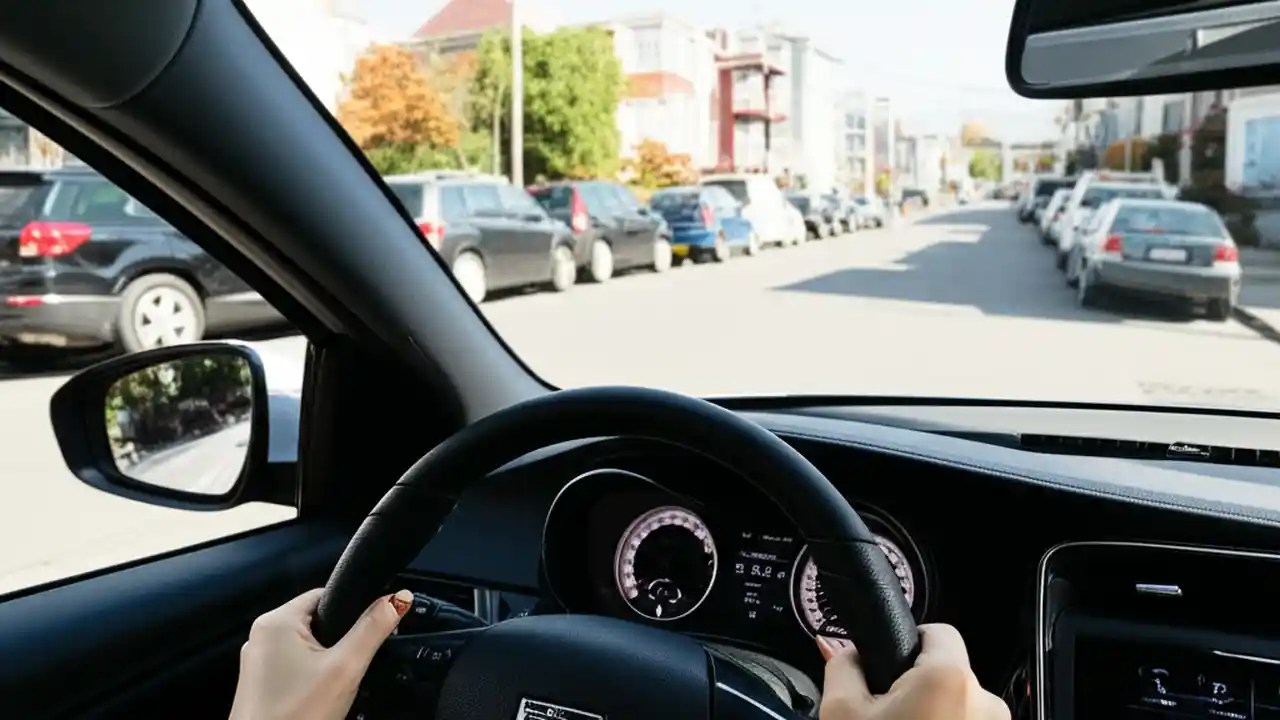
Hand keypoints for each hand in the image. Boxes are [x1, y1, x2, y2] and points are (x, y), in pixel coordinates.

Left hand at [229, 588, 411, 719]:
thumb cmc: (300, 714)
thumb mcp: (345, 668)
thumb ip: (372, 629)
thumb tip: (399, 598)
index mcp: (276, 621)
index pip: (324, 596)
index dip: (352, 610)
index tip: (370, 631)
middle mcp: (261, 636)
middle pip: (317, 622)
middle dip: (340, 641)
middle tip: (351, 666)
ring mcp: (258, 663)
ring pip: (307, 647)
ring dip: (326, 661)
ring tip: (336, 684)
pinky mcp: (260, 685)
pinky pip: (294, 667)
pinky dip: (311, 676)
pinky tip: (319, 696)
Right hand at [817, 624, 1009, 719]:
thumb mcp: (842, 713)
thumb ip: (842, 667)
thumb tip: (843, 652)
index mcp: (949, 678)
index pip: (938, 631)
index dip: (909, 644)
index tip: (890, 669)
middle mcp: (986, 702)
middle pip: (949, 670)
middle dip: (920, 686)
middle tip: (889, 713)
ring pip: (961, 703)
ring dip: (937, 713)